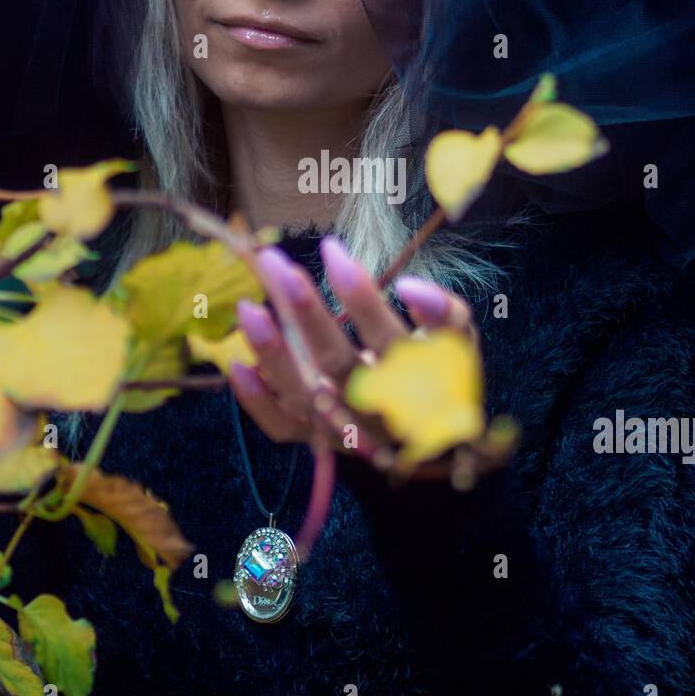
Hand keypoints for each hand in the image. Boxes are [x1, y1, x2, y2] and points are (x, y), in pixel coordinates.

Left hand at [227, 234, 478, 463]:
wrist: (430, 444)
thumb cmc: (440, 375)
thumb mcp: (457, 343)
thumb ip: (444, 313)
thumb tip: (409, 287)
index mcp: (415, 383)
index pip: (386, 338)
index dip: (361, 297)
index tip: (331, 250)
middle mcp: (375, 411)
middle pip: (337, 364)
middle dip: (307, 314)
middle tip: (276, 266)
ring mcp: (342, 430)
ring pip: (302, 398)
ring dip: (273, 354)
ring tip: (247, 307)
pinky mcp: (317, 442)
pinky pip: (282, 428)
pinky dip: (256, 402)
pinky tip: (237, 365)